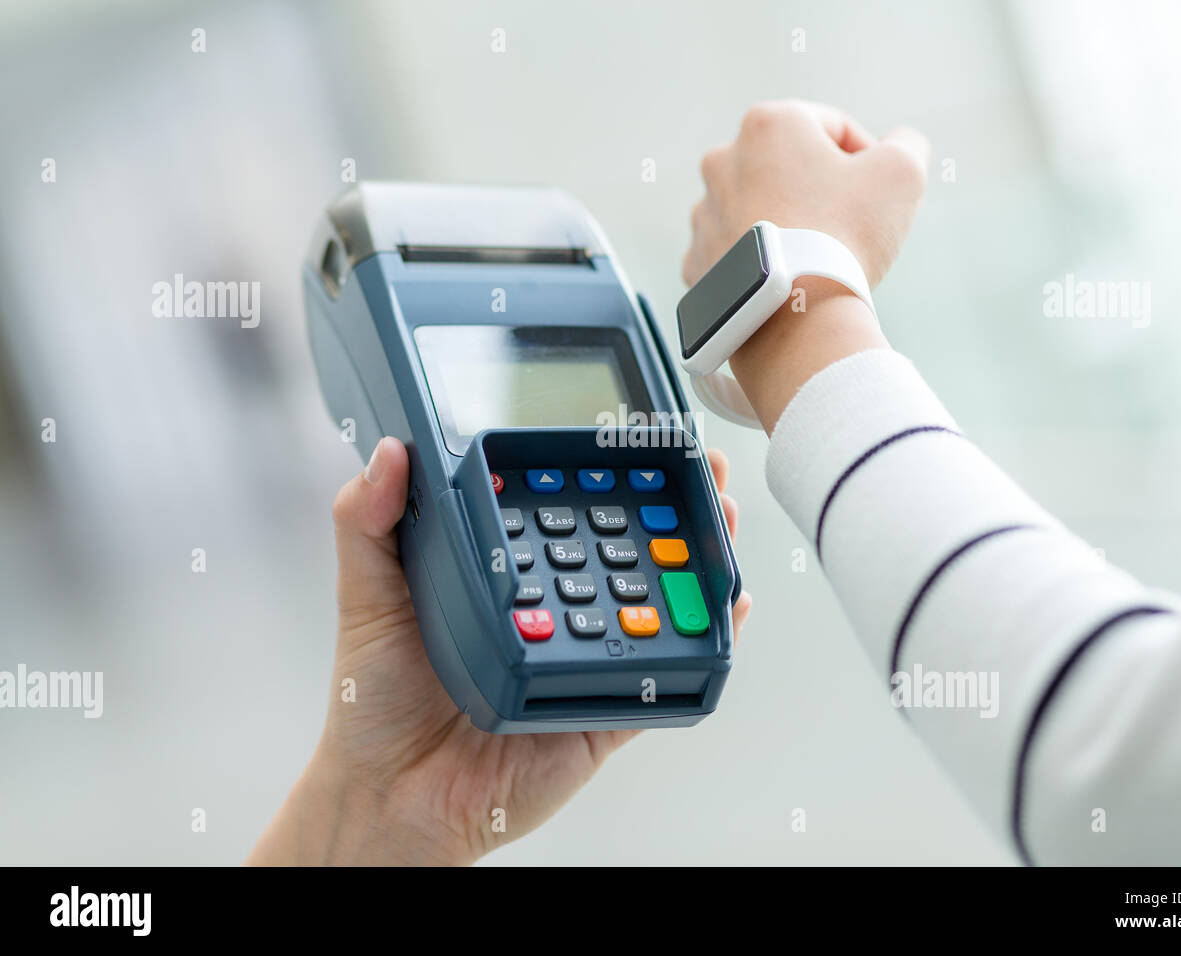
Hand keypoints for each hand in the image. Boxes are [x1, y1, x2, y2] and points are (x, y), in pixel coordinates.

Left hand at [248, 437, 750, 865]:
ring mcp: (584, 655)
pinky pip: (665, 674)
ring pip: (657, 601)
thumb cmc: (375, 701)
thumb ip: (368, 521)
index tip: (634, 433)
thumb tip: (391, 454)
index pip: (565, 507)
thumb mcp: (367, 596)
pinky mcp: (606, 709)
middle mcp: (553, 607)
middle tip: (701, 467)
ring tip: (718, 517)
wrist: (393, 796)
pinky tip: (728, 609)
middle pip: (627, 545)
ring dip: (699, 558)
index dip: (605, 469)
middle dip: (674, 503)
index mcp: (505, 573)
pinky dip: (705, 643)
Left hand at [682, 98, 929, 288]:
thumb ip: (906, 143)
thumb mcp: (901, 172)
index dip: (865, 155)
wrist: (797, 317)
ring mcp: (703, 214)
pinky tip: (786, 278)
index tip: (877, 191)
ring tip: (814, 256)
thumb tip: (899, 142)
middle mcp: (722, 161)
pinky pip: (736, 252)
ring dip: (786, 222)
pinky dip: (759, 260)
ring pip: (758, 209)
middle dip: (819, 188)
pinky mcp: (697, 261)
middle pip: (788, 167)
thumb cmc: (846, 236)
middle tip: (848, 225)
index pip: (830, 126)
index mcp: (767, 125)